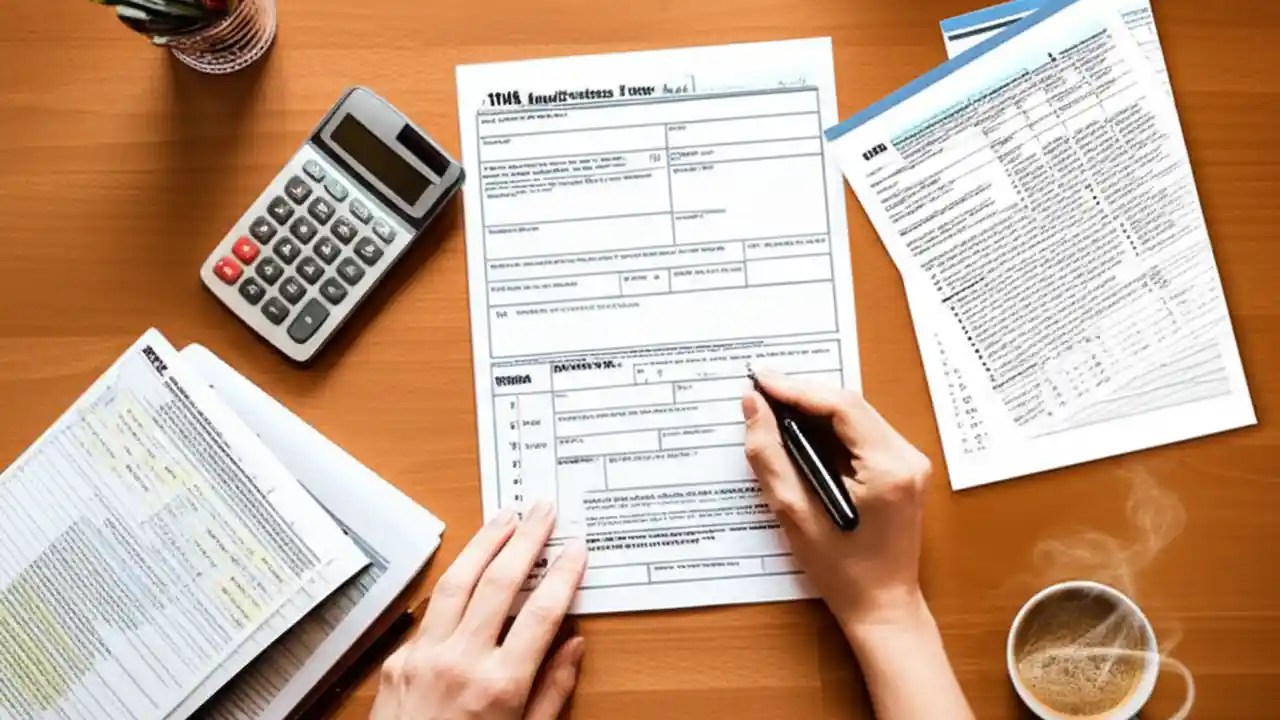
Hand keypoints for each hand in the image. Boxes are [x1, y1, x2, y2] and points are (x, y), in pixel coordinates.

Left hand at [371, 502, 587, 719]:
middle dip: (526, 539)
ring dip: (484, 543)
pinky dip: (455, 581)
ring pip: (458, 582)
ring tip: (505, 516)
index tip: (577, 550)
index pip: (541, 614)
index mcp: (499, 687)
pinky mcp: (397, 661)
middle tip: (543, 510)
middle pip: (500, 583)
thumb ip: (552, 692)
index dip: (563, 576)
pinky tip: (469, 565)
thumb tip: (573, 645)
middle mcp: (459, 664)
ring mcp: (422, 658)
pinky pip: (431, 609)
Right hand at [742, 371, 932, 632]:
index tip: (761, 380)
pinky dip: (830, 428)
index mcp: (888, 468)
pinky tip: (801, 432)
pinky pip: (862, 434)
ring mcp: (910, 463)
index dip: (797, 388)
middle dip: (803, 395)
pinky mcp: (903, 470)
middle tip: (760, 392)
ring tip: (774, 409)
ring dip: (815, 410)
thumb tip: (754, 408)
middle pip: (850, 405)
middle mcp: (907, 458)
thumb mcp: (795, 515)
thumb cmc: (842, 572)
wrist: (882, 607)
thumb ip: (770, 457)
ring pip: (856, 416)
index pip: (841, 406)